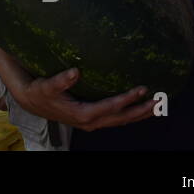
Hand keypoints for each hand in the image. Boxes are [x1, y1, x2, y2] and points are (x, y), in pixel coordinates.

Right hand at [13, 67, 155, 131]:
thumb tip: (75, 71)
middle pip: (122, 118)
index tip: (141, 89)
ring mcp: (93, 122)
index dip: (127, 99)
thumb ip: (61, 80)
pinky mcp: (93, 119)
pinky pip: (116, 118)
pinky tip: (139, 107)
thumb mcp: (46, 85)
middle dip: (142, 110)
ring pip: (122, 121)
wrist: (33, 102)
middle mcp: (91, 121)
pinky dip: (130, 114)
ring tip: (157, 105)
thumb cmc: (40, 92)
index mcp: (83, 114)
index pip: (111, 107)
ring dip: (140, 114)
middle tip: (160, 101)